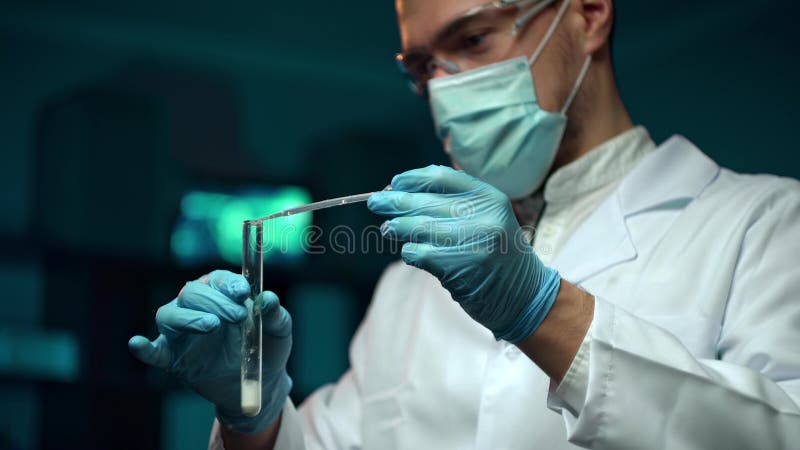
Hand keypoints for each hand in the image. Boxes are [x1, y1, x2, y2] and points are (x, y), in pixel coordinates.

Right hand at [128, 270, 291, 433]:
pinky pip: (153, 351)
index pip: (217, 279)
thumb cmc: (268, 348)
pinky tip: (137, 344)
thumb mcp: (280, 332)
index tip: (243, 292)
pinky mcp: (172, 357)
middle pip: (192, 293)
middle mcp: (197, 307)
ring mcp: (181, 332)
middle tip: (238, 317)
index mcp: (222, 294)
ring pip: (169, 314)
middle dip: (215, 302)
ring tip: (211, 325)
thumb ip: (276, 315)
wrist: (260, 385)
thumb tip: (269, 299)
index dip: (228, 283)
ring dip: (188, 318)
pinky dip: (143, 348)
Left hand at [368, 165, 560, 342]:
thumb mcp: (488, 221)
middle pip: (427, 202)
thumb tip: (403, 195)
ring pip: (420, 227)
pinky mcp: (462, 267)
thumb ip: (455, 207)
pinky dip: (410, 251)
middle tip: (375, 202)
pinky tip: (408, 251)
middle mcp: (484, 216)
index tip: (394, 182)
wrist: (526, 298)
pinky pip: (422, 253)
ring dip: (398, 228)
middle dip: (396, 202)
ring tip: (388, 229)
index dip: (413, 179)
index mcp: (490, 198)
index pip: (443, 178)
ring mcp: (474, 241)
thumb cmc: (498, 258)